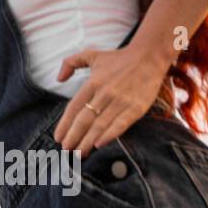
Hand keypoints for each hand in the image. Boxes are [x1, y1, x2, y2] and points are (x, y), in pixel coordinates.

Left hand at [53, 45, 172, 156]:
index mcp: (93, 82)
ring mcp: (121, 101)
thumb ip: (70, 63)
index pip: (74, 107)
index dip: (65, 124)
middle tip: (66, 150)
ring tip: (79, 153)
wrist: (149, 57)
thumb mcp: (91, 55)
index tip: (58, 137)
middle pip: (85, 120)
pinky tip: (99, 144)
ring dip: (87, 141)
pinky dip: (109, 135)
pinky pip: (121, 124)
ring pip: (100, 125)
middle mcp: (105, 93)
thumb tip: (58, 78)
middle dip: (74, 137)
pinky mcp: (136, 108)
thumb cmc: (118, 58)